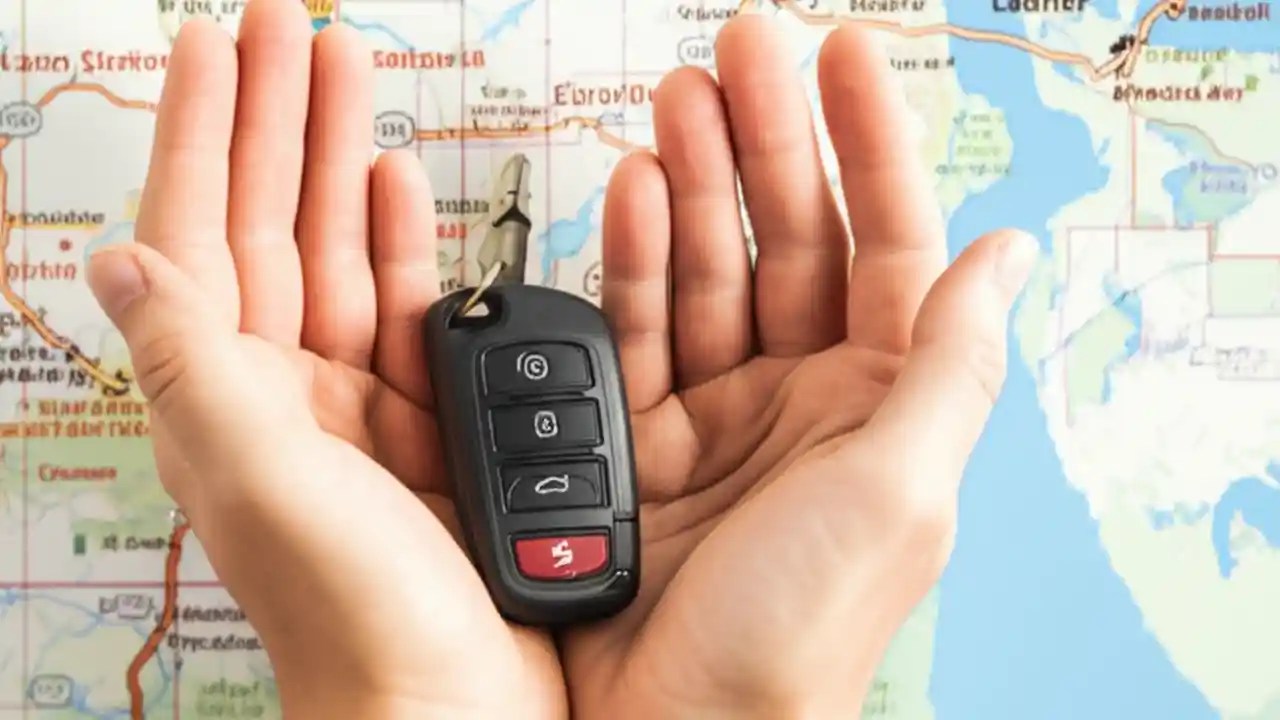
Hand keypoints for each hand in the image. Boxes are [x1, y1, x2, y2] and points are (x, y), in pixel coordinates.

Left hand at [85, 2, 563, 716]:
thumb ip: (194, 365)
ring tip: (348, 74)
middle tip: (292, 27)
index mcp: (223, 401)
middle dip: (276, 118)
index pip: (197, 234)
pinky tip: (394, 188)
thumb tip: (121, 256)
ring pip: (334, 254)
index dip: (203, 131)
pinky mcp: (420, 424)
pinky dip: (397, 242)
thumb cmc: (358, 619)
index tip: (217, 43)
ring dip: (337, 159)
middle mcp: (277, 395)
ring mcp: (351, 407)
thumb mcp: (264, 484)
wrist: (452, 708)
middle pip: (266, 224)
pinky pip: (400, 311)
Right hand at [559, 16, 1035, 718]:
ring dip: (697, 180)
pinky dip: (632, 258)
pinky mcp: (641, 440)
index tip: (842, 54)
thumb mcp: (902, 493)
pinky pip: (638, 328)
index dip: (870, 142)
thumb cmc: (799, 637)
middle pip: (791, 238)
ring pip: (709, 268)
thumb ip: (952, 365)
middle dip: (769, 136)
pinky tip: (635, 194)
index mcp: (884, 406)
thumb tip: (1007, 253)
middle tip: (739, 46)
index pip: (888, 244)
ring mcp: (719, 415)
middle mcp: (805, 401)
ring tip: (677, 99)